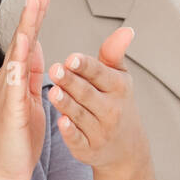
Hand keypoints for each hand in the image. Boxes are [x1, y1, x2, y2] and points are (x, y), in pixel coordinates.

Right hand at [0, 0, 50, 179]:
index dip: (37, 13)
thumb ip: (29, 76)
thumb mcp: (28, 101)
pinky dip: (16, 69)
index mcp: (17, 77)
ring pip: (16, 56)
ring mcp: (7, 95)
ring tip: (33, 7)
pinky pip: (13, 88)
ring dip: (24, 30)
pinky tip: (20, 53)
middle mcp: (8, 81)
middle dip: (32, 12)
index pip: (29, 38)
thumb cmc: (17, 140)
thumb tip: (34, 50)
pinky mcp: (10, 113)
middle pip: (22, 39)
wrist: (3, 174)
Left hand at [47, 27, 149, 179]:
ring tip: (53, 91)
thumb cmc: (116, 103)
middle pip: (87, 93)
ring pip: (80, 115)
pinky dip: (70, 132)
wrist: (125, 147)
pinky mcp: (88, 149)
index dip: (85, 66)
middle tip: (55, 70)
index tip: (72, 57)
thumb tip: (127, 30)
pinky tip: (61, 122)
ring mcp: (100, 131)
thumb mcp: (119, 77)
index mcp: (118, 88)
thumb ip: (114, 53)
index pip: (100, 73)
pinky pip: (78, 139)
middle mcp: (111, 110)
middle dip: (71, 81)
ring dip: (66, 104)